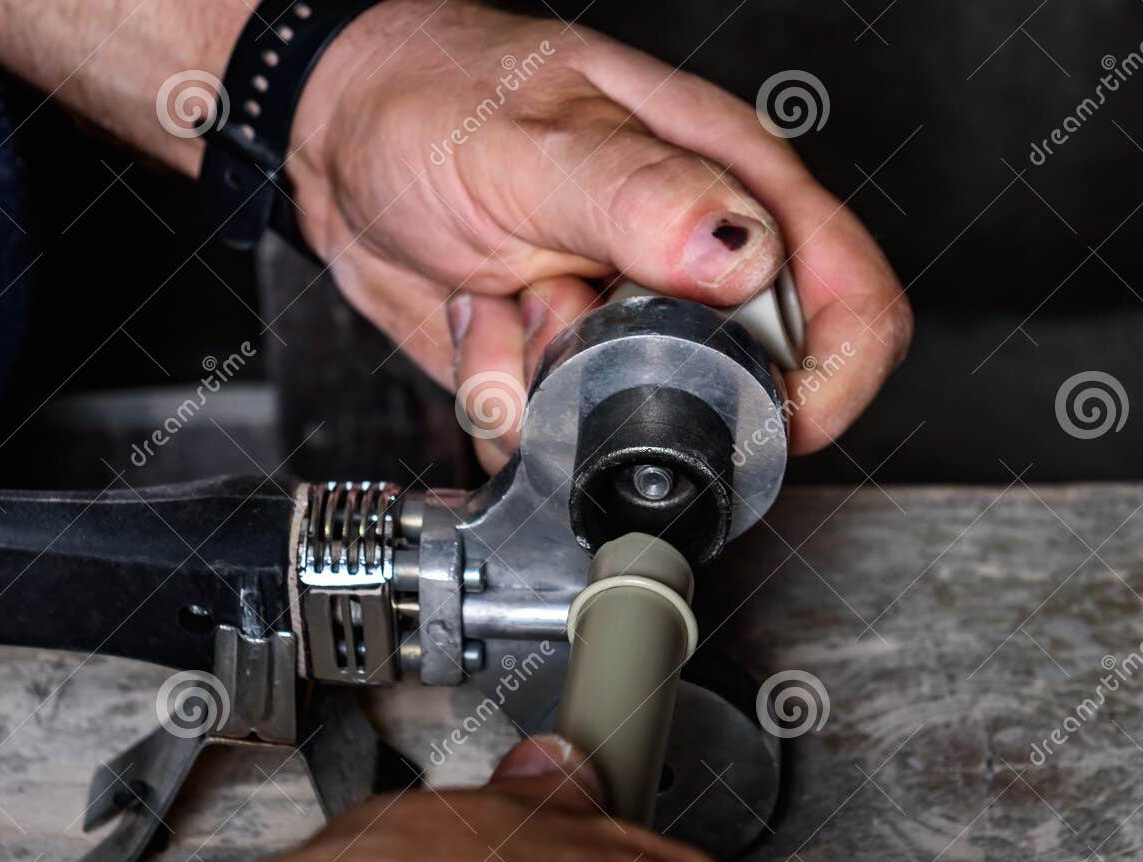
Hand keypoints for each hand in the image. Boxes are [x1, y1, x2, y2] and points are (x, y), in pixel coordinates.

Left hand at [288, 0, 912, 470]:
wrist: (343, 139)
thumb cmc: (440, 96)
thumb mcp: (536, 139)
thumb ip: (641, 196)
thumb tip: (743, 256)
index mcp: (727, 187)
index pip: (846, 303)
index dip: (831, 381)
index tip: (771, 419)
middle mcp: (686, 266)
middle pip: (727, 393)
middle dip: (636, 382)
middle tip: (557, 303)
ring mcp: (617, 328)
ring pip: (620, 428)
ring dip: (544, 384)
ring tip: (502, 291)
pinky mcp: (552, 372)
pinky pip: (545, 437)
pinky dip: (495, 394)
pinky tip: (475, 313)